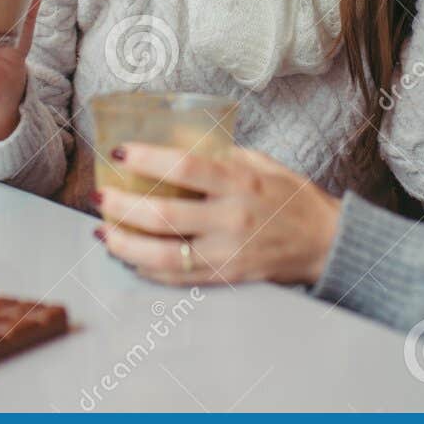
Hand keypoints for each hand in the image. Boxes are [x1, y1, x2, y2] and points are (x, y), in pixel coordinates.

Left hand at [95, 145, 340, 286]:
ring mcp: (227, 252)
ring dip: (124, 243)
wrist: (324, 242)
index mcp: (240, 182)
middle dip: (121, 207)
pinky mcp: (225, 277)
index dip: (147, 158)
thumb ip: (224, 156)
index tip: (119, 152)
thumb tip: (179, 145)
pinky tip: (129, 256)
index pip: (185, 167)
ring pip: (162, 254)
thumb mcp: (263, 164)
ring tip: (102, 232)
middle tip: (98, 196)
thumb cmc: (293, 198)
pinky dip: (147, 268)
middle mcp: (231, 218)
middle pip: (163, 216)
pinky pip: (176, 277)